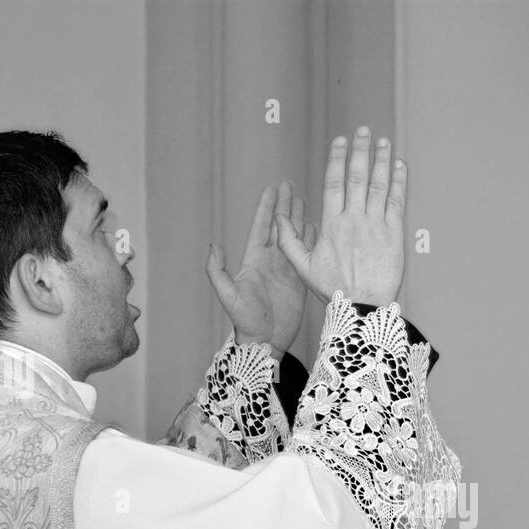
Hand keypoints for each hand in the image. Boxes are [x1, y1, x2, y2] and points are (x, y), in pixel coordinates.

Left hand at [206, 181, 315, 353]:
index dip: (266, 208)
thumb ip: (217, 270)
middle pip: (278, 227)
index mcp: (253, 260)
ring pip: (293, 237)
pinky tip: (316, 228)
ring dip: (298, 218)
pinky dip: (310, 240)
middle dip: (284, 206)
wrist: (266, 343)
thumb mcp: (228, 295)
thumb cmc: (245, 322)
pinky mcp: (298, 281)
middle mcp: (270, 262)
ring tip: (304, 199)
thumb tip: (213, 245)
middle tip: (290, 185)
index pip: (261, 227)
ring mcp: (285, 270)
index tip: (272, 189)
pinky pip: (305, 255)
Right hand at [276, 126, 404, 307]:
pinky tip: (399, 165)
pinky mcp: (394, 234)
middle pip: (357, 176)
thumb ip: (289, 242)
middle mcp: (354, 220)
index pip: (334, 182)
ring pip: (379, 184)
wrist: (363, 307)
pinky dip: (399, 181)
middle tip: (364, 131)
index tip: (341, 141)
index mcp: (331, 224)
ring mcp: (375, 225)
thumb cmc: (334, 290)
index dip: (337, 158)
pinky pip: (397, 201)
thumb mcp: (304, 268)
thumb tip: (277, 220)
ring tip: (383, 141)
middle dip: (360, 150)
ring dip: (381, 160)